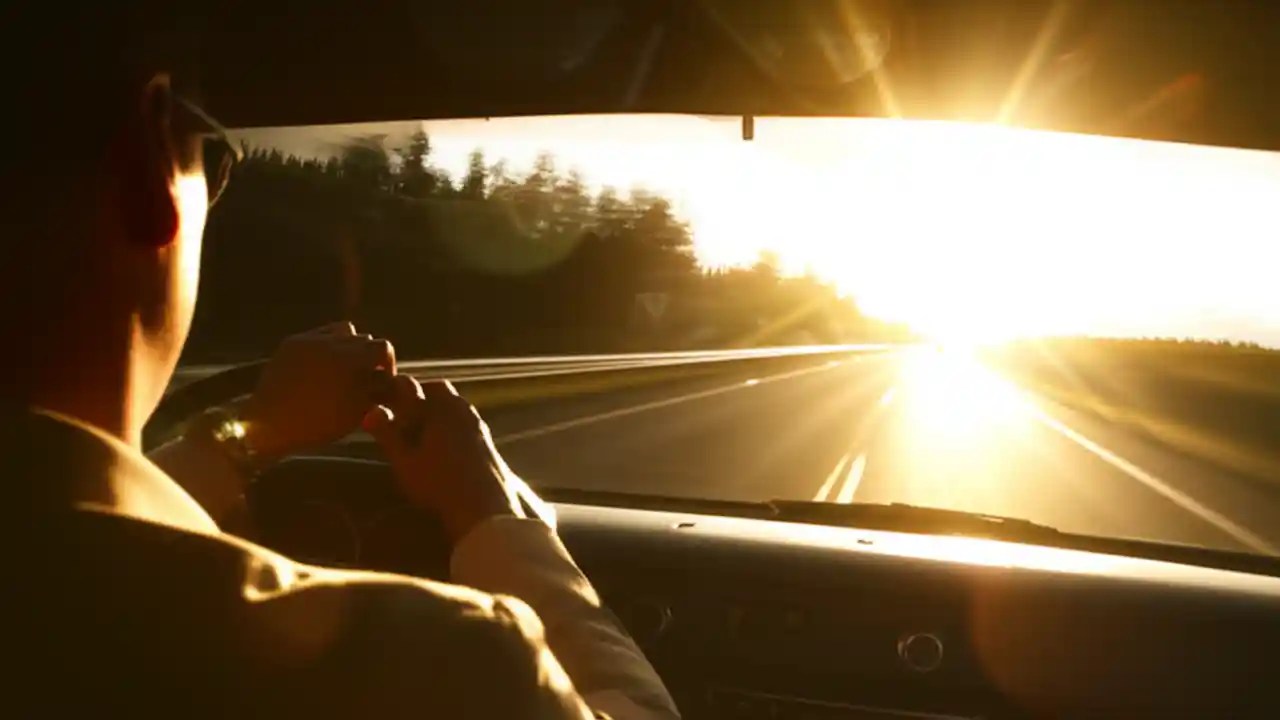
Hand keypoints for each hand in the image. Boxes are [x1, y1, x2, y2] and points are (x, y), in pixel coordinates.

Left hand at [241, 322, 394, 461]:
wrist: (269, 423)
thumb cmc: (318, 424)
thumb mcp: (356, 412)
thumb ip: (377, 392)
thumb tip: (388, 381)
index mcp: (353, 359)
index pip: (383, 347)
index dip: (387, 363)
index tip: (381, 380)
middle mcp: (334, 342)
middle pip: (363, 338)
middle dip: (367, 355)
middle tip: (362, 376)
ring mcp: (311, 339)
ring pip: (343, 330)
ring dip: (349, 345)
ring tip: (343, 366)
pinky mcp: (292, 342)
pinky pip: (318, 335)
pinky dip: (326, 345)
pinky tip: (321, 365)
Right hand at [362, 375, 522, 540]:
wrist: (485, 507)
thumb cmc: (438, 484)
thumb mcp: (406, 462)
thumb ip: (388, 435)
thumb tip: (370, 412)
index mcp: (439, 409)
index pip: (413, 387)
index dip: (397, 389)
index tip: (385, 395)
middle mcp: (461, 411)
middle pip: (440, 390)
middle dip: (422, 394)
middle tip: (406, 408)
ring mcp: (478, 426)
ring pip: (457, 404)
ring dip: (441, 408)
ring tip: (424, 426)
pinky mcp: (488, 442)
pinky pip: (468, 421)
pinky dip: (454, 422)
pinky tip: (447, 444)